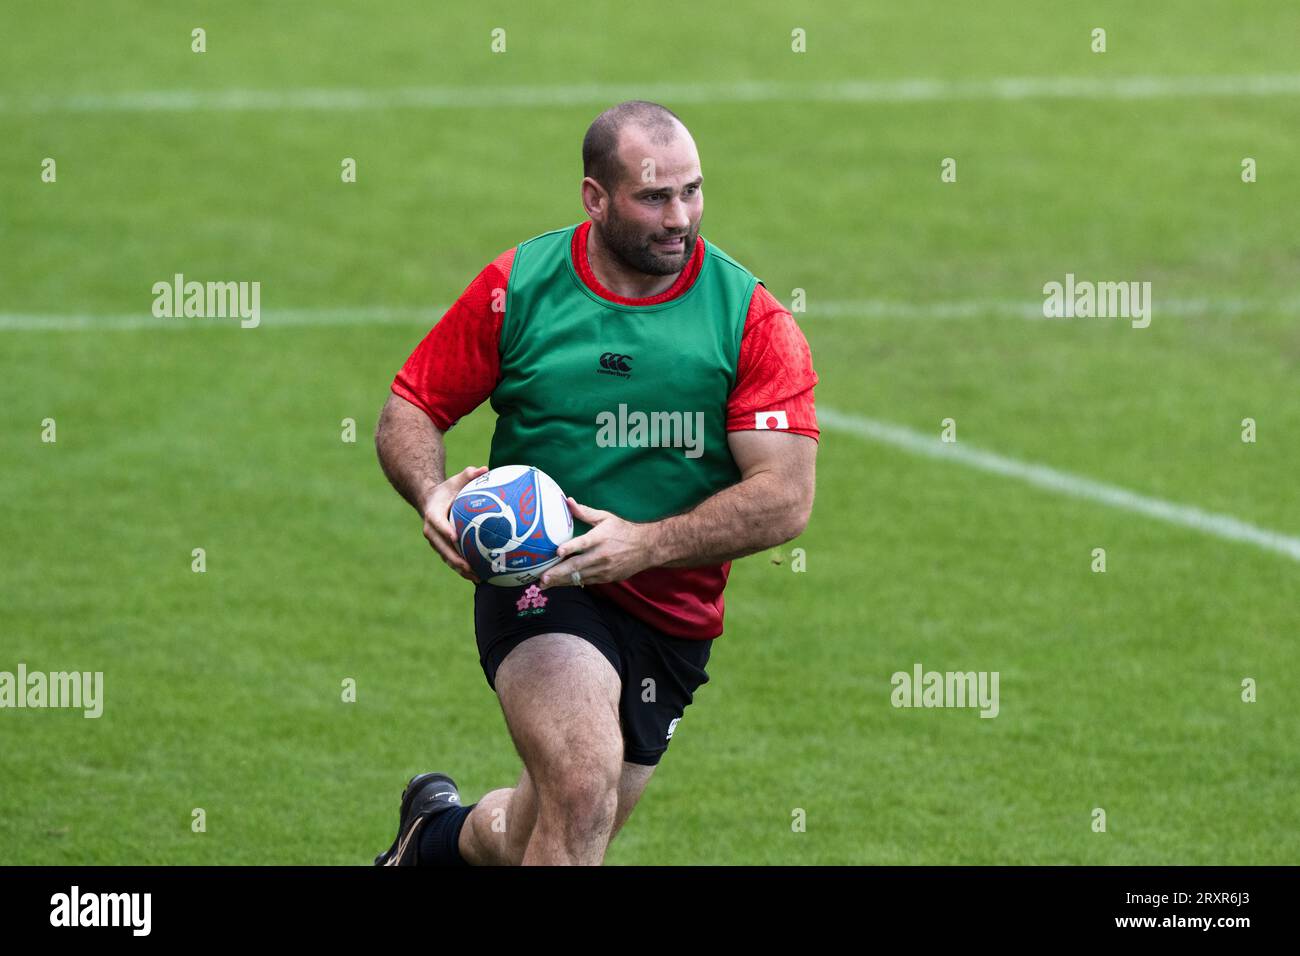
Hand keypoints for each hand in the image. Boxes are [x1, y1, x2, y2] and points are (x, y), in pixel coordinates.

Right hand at [422, 465, 488, 582]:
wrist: (431, 501)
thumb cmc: (448, 490)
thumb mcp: (456, 480)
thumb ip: (469, 474)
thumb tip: (484, 469)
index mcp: (433, 513)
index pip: (437, 523)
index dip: (444, 530)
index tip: (454, 536)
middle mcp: (431, 530)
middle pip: (441, 547)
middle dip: (453, 558)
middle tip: (467, 565)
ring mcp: (436, 541)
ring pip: (446, 558)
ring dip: (460, 569)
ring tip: (476, 577)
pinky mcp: (443, 548)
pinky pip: (452, 560)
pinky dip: (463, 570)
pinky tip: (479, 577)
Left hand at [539, 498, 657, 588]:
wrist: (647, 548)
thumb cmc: (623, 530)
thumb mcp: (606, 517)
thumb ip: (585, 512)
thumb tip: (568, 501)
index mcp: (601, 537)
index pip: (584, 542)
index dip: (571, 547)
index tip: (558, 551)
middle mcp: (602, 555)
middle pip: (577, 565)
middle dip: (558, 572)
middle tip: (542, 578)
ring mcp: (605, 569)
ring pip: (579, 577)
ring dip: (561, 581)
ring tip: (543, 584)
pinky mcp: (607, 578)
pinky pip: (586, 581)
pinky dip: (572, 583)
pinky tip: (559, 584)